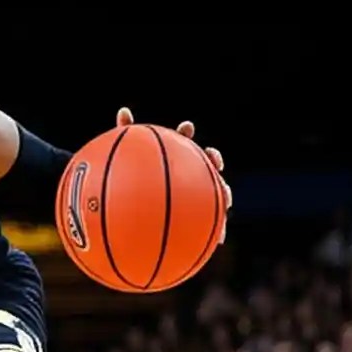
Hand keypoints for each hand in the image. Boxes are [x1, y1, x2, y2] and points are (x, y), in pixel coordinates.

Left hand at [117, 107, 230, 242]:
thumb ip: (125, 135)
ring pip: (215, 193)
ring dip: (224, 195)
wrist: (138, 211)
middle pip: (206, 165)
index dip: (186, 134)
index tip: (185, 127)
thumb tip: (124, 109)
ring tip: (227, 201)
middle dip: (213, 162)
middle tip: (213, 162)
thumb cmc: (132, 182)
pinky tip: (218, 241)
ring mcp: (195, 194)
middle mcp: (189, 173)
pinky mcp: (197, 217)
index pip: (183, 142)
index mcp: (172, 158)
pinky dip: (216, 231)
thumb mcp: (125, 161)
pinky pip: (209, 224)